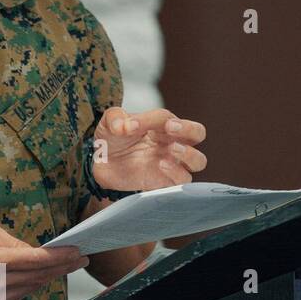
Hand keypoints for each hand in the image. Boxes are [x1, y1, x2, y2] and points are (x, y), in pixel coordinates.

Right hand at [0, 225, 87, 299]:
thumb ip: (14, 242)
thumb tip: (36, 252)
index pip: (37, 259)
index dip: (60, 256)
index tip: (77, 250)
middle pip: (40, 274)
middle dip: (64, 266)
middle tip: (82, 258)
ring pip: (34, 286)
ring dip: (53, 275)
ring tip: (69, 265)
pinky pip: (23, 293)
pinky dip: (37, 283)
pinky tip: (47, 274)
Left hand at [92, 107, 206, 191]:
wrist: (102, 164)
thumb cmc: (112, 140)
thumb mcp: (110, 123)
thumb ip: (115, 118)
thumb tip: (125, 126)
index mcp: (162, 125)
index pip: (166, 118)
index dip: (151, 120)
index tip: (131, 125)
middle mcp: (172, 142)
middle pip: (198, 133)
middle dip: (188, 129)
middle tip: (170, 128)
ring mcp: (172, 163)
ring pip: (198, 161)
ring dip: (189, 154)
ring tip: (172, 149)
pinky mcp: (166, 181)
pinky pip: (183, 180)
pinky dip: (177, 172)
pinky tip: (161, 165)